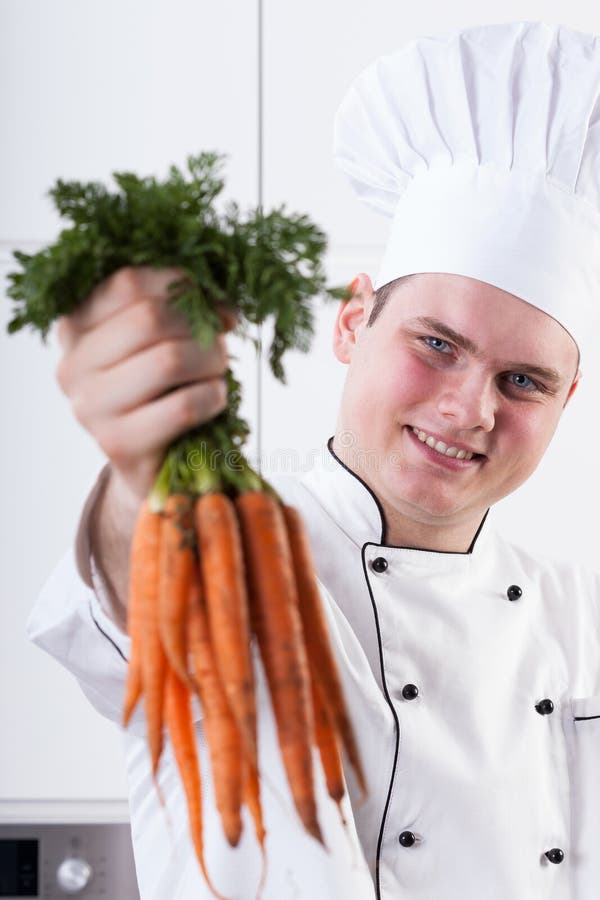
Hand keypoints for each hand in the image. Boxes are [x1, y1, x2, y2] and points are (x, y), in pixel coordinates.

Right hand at [56, 265, 237, 506]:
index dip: (181, 284)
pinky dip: (213, 397)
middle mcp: (72, 364)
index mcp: (75, 326)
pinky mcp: (117, 443)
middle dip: (200, 326)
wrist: (152, 463)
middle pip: (150, 318)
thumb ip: (177, 309)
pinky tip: (214, 400)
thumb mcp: (158, 341)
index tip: (215, 307)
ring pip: (169, 360)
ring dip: (211, 361)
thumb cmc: (160, 390)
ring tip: (217, 373)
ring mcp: (89, 407)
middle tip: (220, 344)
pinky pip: (183, 406)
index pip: (128, 282)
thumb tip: (222, 307)